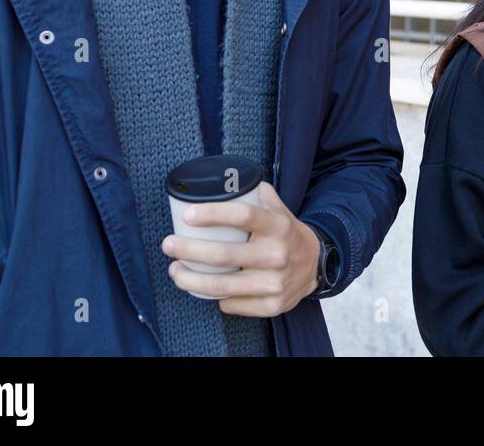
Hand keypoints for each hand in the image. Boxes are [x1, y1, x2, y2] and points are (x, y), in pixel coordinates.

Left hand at [161, 182, 321, 316]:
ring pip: (221, 285)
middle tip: (168, 245)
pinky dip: (213, 297)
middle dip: (187, 250)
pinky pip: (230, 304)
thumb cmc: (285, 234)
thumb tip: (222, 178)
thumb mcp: (278, 209)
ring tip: (175, 270)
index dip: (213, 214)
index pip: (244, 215)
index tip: (187, 215)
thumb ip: (254, 193)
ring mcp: (275, 283)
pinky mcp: (272, 305)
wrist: (315, 266)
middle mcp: (278, 254)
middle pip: (224, 254)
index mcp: (278, 225)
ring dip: (189, 279)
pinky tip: (205, 289)